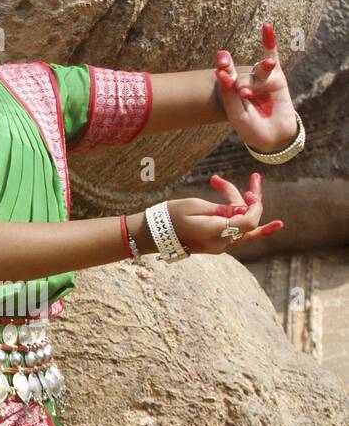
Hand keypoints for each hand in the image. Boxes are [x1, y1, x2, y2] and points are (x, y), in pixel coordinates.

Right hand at [162, 172, 282, 255]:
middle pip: (249, 224)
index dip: (255, 205)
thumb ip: (222, 209)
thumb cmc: (170, 216)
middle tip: (255, 178)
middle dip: (253, 201)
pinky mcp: (217, 245)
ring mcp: (220, 247)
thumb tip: (244, 209)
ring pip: (245, 228)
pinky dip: (251, 226)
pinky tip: (274, 225)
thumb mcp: (194, 206)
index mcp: (216, 233)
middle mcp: (222, 244)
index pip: (248, 221)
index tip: (250, 190)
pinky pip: (239, 236)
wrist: (152, 234)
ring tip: (229, 185)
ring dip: (245, 208)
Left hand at [215, 22, 299, 153]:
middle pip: (241, 75)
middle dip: (241, 81)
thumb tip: (221, 73)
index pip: (224, 75)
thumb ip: (229, 96)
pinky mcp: (277, 78)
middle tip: (242, 91)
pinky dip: (269, 42)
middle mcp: (244, 81)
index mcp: (230, 90)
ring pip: (258, 74)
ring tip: (256, 87)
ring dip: (258, 78)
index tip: (221, 70)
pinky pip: (273, 56)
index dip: (223, 70)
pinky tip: (266, 27)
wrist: (274, 137)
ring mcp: (260, 79)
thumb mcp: (237, 115)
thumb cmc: (251, 128)